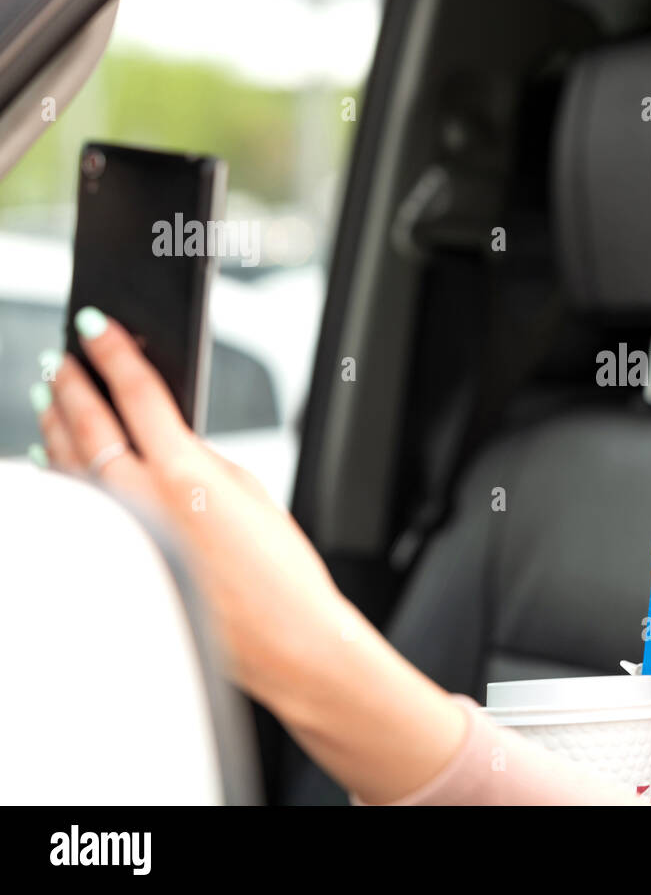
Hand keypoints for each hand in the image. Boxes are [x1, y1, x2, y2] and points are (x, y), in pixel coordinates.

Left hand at [33, 306, 350, 702]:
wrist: (283, 640)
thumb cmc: (280, 573)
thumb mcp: (251, 490)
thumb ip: (199, 457)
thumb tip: (163, 440)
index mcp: (184, 472)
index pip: (135, 393)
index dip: (112, 352)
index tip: (96, 326)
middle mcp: (142, 501)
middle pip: (89, 424)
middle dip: (73, 384)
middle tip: (64, 358)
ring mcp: (123, 535)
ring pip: (69, 467)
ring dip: (56, 426)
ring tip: (51, 397)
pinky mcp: (118, 563)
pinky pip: (77, 508)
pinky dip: (60, 476)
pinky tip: (51, 459)